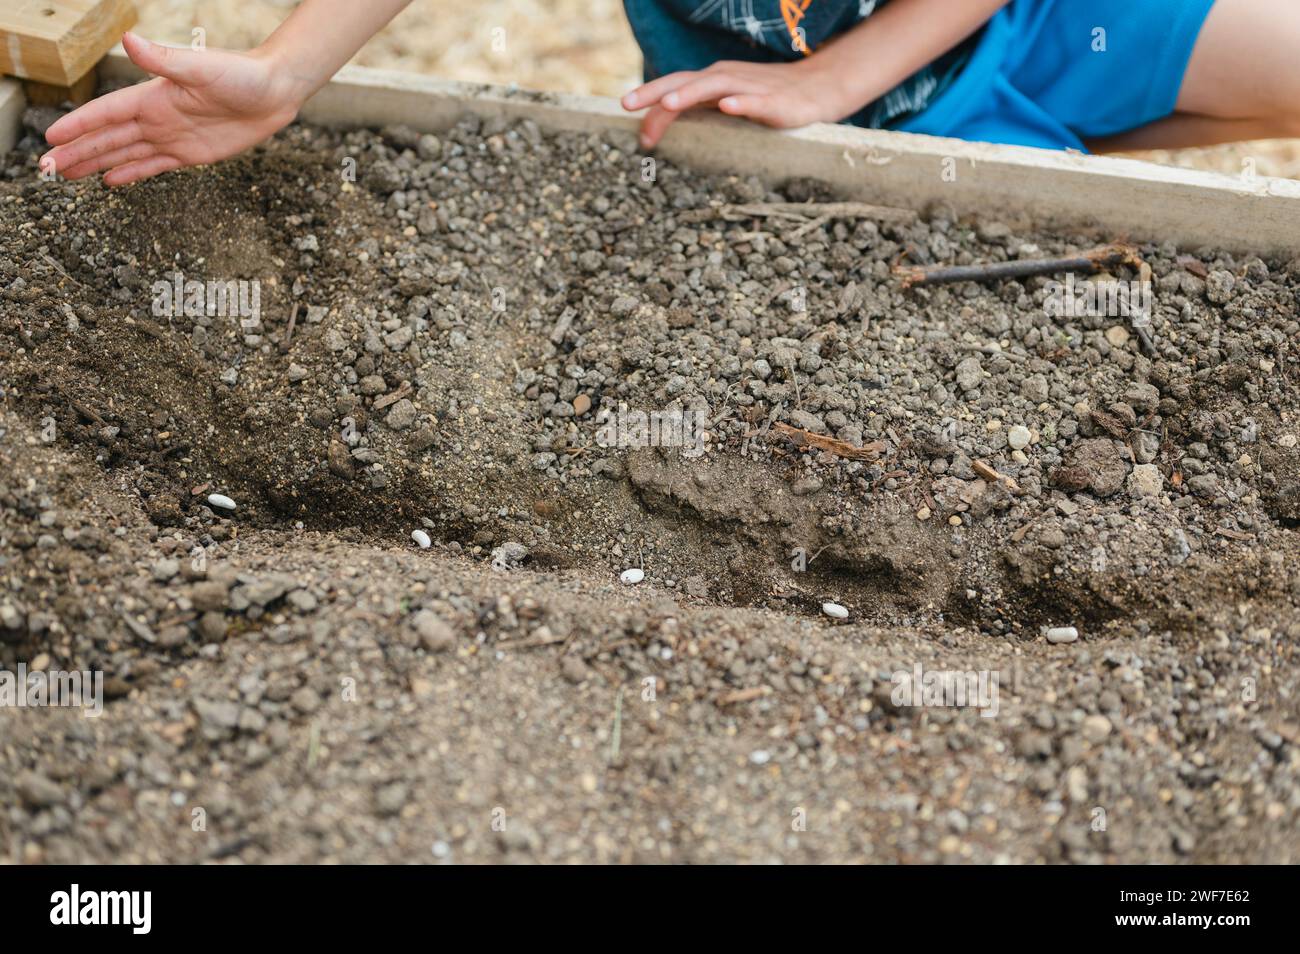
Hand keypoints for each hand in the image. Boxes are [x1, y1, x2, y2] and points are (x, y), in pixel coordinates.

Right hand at [42, 32, 308, 185]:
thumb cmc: (240, 74)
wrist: (273, 91)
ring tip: (67, 174)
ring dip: (96, 163)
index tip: (52, 137)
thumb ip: (164, 60)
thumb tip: (129, 41)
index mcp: (152, 98)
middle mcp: (156, 118)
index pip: (106, 114)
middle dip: (77, 151)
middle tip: (47, 167)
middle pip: (108, 138)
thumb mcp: (201, 67)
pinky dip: (131, 173)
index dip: (79, 125)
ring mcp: (172, 136)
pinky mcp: (190, 153)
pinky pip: (154, 166)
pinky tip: (110, 181)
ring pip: (125, 154)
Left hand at [621, 58, 853, 148]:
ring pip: (714, 86)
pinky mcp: (774, 100)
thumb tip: (666, 124)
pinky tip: (726, 106)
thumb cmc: (769, 98)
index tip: (636, 134)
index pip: (675, 90)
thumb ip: (701, 109)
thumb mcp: (728, 102)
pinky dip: (739, 101)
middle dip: (655, 92)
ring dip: (690, 94)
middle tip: (627, 104)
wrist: (818, 89)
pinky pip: (754, 100)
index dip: (652, 107)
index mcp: (712, 81)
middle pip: (685, 82)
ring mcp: (749, 87)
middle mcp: (726, 78)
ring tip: (667, 103)